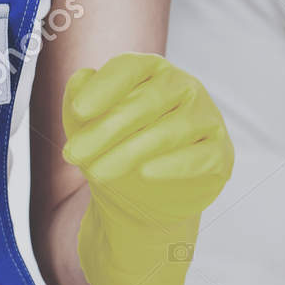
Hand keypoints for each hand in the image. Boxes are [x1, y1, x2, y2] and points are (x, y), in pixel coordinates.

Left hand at [62, 53, 233, 284]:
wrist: (130, 216)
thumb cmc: (105, 166)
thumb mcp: (84, 141)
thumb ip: (80, 112)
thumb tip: (73, 84)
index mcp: (151, 83)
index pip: (136, 68)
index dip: (110, 84)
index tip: (75, 108)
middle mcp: (182, 99)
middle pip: (151, 101)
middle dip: (108, 126)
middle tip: (71, 156)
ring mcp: (202, 131)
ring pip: (173, 130)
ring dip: (133, 148)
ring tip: (96, 172)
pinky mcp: (213, 164)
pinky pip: (201, 162)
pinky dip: (174, 167)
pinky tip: (145, 176)